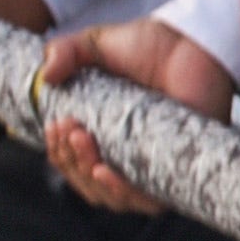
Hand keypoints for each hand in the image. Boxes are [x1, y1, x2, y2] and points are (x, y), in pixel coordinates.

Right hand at [38, 18, 233, 213]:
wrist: (194, 40)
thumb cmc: (150, 45)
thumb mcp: (97, 45)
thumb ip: (65, 52)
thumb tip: (46, 77)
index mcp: (105, 137)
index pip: (75, 165)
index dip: (60, 154)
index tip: (55, 126)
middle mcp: (129, 157)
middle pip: (91, 186)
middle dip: (72, 163)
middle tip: (70, 131)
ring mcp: (155, 166)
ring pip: (115, 198)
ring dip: (90, 178)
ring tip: (82, 143)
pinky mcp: (181, 170)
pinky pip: (151, 200)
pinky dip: (125, 192)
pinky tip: (105, 171)